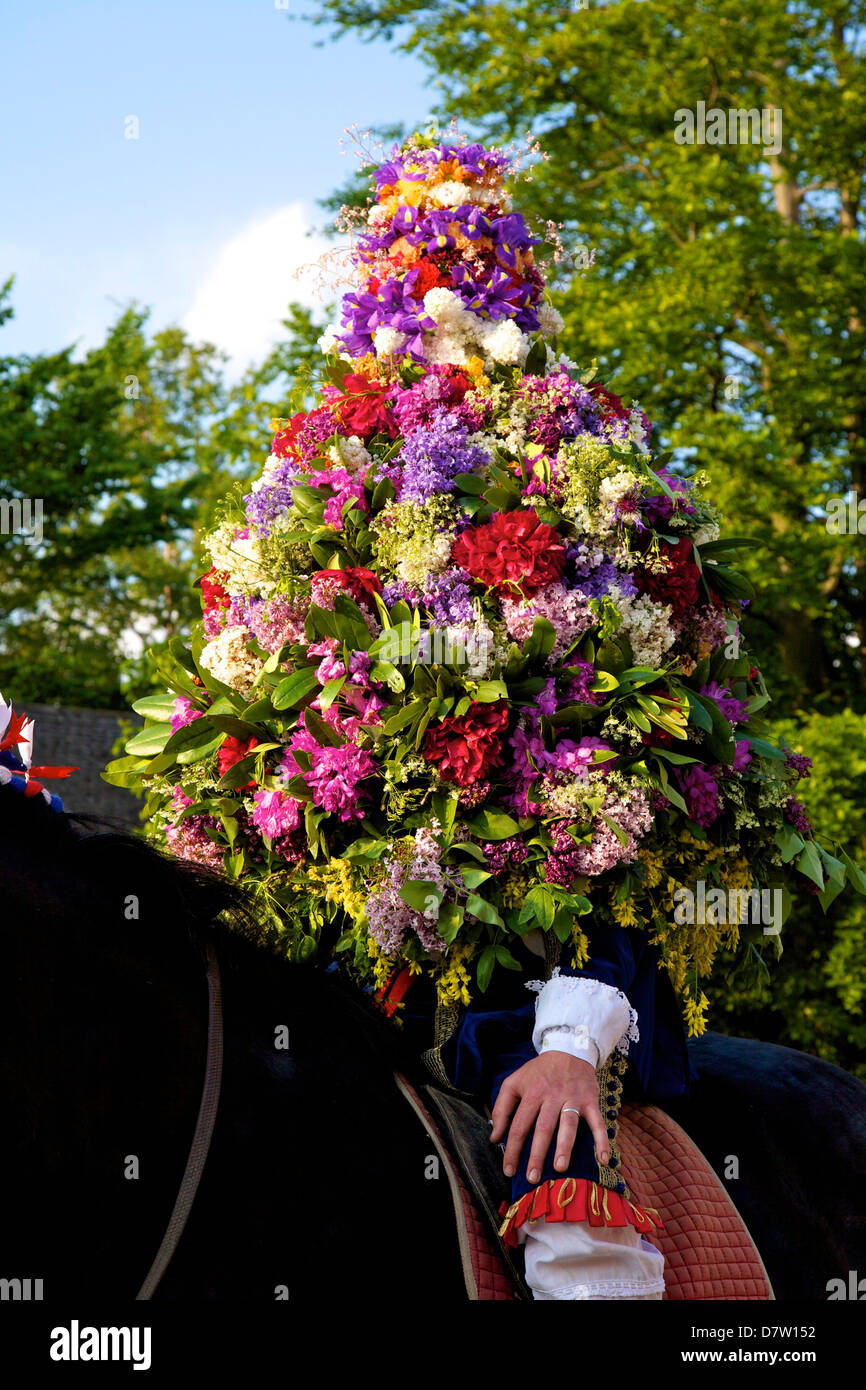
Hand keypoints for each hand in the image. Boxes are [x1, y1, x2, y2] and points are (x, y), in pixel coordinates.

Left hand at [489, 1051, 608, 1184]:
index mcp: (531, 1092)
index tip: (509, 1170)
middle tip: (532, 1177)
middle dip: (537, 1154)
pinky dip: (602, 1140)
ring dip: (565, 1146)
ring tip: (560, 1167)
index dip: (513, 1149)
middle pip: (543, 1128)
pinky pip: (598, 1122)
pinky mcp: (590, 1100)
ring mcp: (573, 1098)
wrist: (568, 1049)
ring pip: (568, 1124)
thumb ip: (501, 1108)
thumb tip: (494, 1137)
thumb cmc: (538, 1072)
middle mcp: (551, 1096)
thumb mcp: (514, 1082)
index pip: (519, 1125)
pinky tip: (603, 1159)